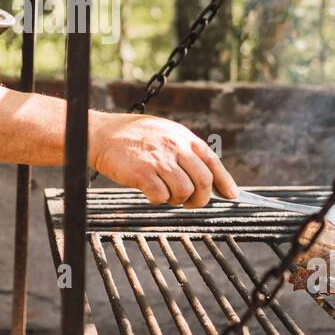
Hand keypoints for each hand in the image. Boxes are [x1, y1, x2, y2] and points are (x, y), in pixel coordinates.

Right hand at [88, 112, 237, 207]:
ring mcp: (159, 160)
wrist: (102, 134)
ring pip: (185, 192)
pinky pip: (161, 197)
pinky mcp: (142, 174)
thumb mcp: (165, 133)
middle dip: (201, 198)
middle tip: (191, 202)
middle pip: (203, 181)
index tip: (232, 195)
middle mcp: (175, 147)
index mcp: (183, 137)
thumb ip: (185, 151)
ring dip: (178, 200)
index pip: (212, 161)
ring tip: (166, 193)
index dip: (225, 181)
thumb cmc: (134, 136)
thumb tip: (207, 176)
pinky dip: (159, 199)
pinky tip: (150, 191)